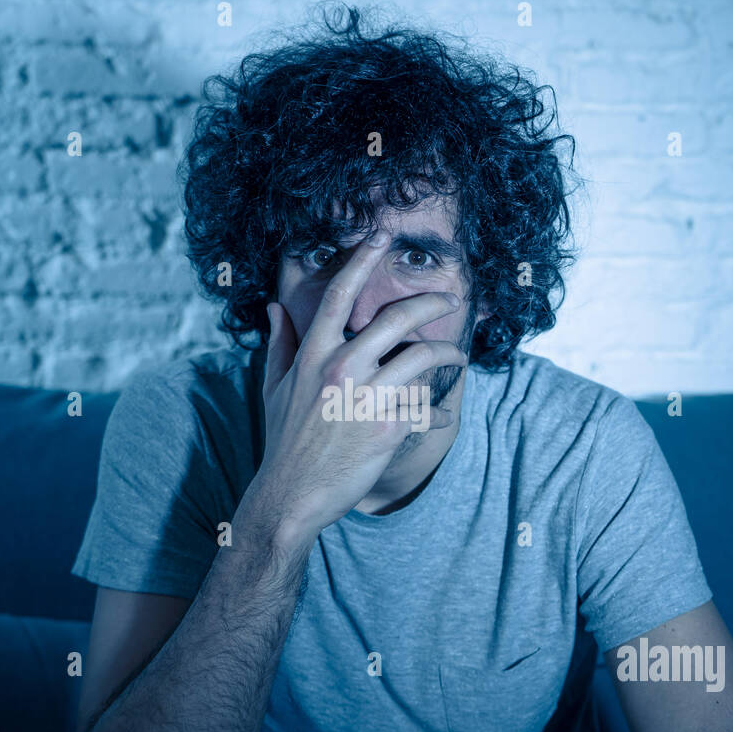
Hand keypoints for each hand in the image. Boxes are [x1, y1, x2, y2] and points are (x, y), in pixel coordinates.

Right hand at [245, 228, 468, 543]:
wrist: (292, 495)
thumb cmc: (284, 441)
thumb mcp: (274, 388)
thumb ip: (280, 344)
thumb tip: (275, 308)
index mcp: (312, 354)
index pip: (338, 296)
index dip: (360, 260)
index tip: (380, 236)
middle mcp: (340, 369)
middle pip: (396, 318)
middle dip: (431, 303)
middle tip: (450, 301)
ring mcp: (366, 398)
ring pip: (422, 358)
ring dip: (448, 354)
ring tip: (458, 356)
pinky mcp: (388, 427)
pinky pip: (425, 402)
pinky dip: (437, 405)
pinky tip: (442, 409)